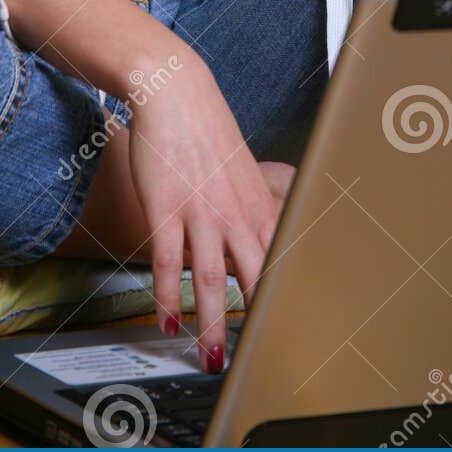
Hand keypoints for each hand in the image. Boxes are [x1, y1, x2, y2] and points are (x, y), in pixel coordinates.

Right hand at [126, 49, 294, 372]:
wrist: (176, 90)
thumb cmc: (206, 131)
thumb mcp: (241, 172)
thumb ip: (252, 210)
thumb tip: (261, 243)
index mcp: (259, 205)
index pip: (280, 263)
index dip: (283, 301)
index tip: (286, 332)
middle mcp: (237, 213)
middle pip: (253, 279)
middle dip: (255, 325)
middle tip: (254, 360)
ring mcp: (202, 212)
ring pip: (212, 280)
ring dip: (211, 324)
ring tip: (210, 357)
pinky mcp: (166, 208)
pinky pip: (169, 263)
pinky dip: (168, 297)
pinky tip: (165, 319)